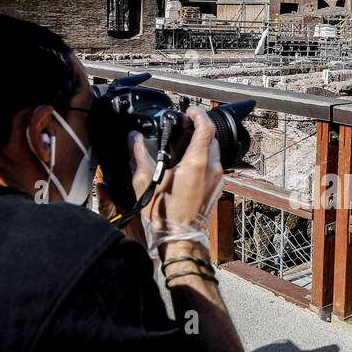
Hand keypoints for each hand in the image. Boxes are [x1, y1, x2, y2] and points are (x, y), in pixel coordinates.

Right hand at [148, 107, 222, 229]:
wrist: (182, 240)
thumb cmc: (166, 215)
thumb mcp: (146, 183)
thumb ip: (139, 157)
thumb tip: (133, 139)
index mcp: (198, 163)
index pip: (206, 127)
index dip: (198, 114)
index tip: (189, 112)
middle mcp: (213, 169)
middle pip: (212, 138)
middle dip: (199, 128)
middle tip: (183, 126)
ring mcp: (218, 180)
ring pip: (214, 152)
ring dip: (201, 144)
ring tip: (183, 144)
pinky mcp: (217, 189)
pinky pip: (214, 166)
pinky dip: (203, 159)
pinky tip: (187, 164)